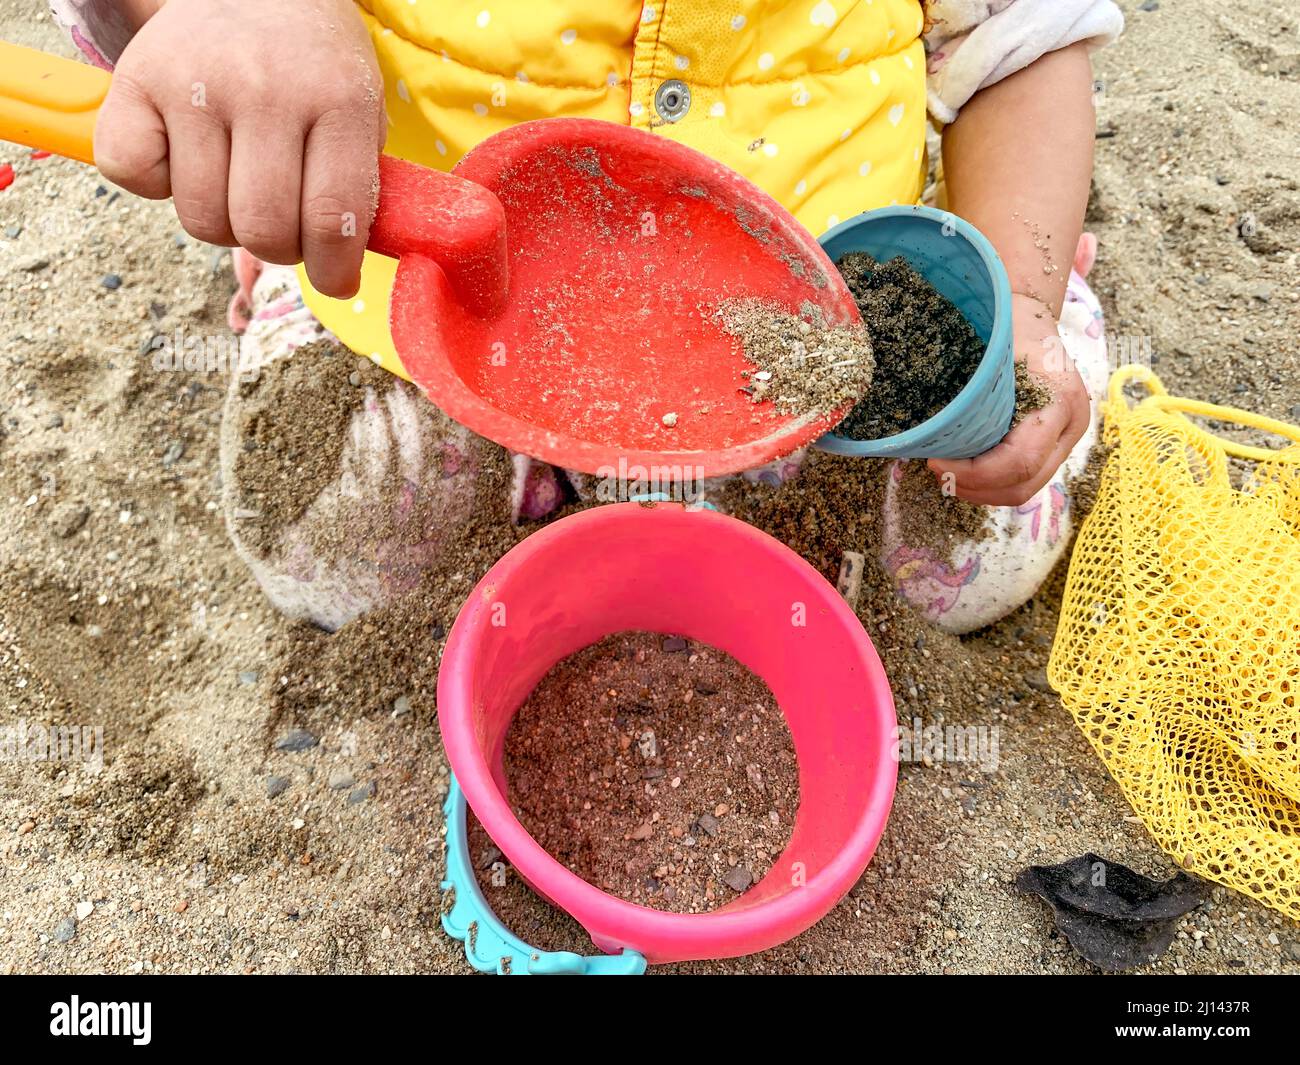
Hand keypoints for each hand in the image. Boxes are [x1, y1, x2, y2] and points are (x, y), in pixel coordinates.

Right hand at [94, 0, 385, 297]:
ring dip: (223, 222)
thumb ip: (358, 185)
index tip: (335, 279)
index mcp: (338, 100)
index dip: (334, 271)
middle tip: (283, 225)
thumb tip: (339, 267)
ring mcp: (195, 83)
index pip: (332, 221)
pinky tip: (186, 156)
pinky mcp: (136, 77)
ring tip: (238, 184)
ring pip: (201, 217)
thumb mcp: (360, 110)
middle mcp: (265, 90)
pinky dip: (156, 184)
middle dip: (279, 248)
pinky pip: (133, 175)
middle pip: (262, 228)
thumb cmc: (314, 62)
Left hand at [928, 293, 1089, 506]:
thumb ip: (972, 390)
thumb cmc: (1006, 324)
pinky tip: (965, 471)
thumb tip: (928, 431)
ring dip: (982, 491)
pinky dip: (992, 484)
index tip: (936, 461)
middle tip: (937, 471)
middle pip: (1024, 484)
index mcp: (1060, 400)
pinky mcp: (1055, 443)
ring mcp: (1067, 437)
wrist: (1030, 314)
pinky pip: (1026, 479)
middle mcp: (1071, 425)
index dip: (975, 473)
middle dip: (974, 487)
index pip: (1020, 461)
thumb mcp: (990, 348)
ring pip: (1026, 489)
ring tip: (948, 474)